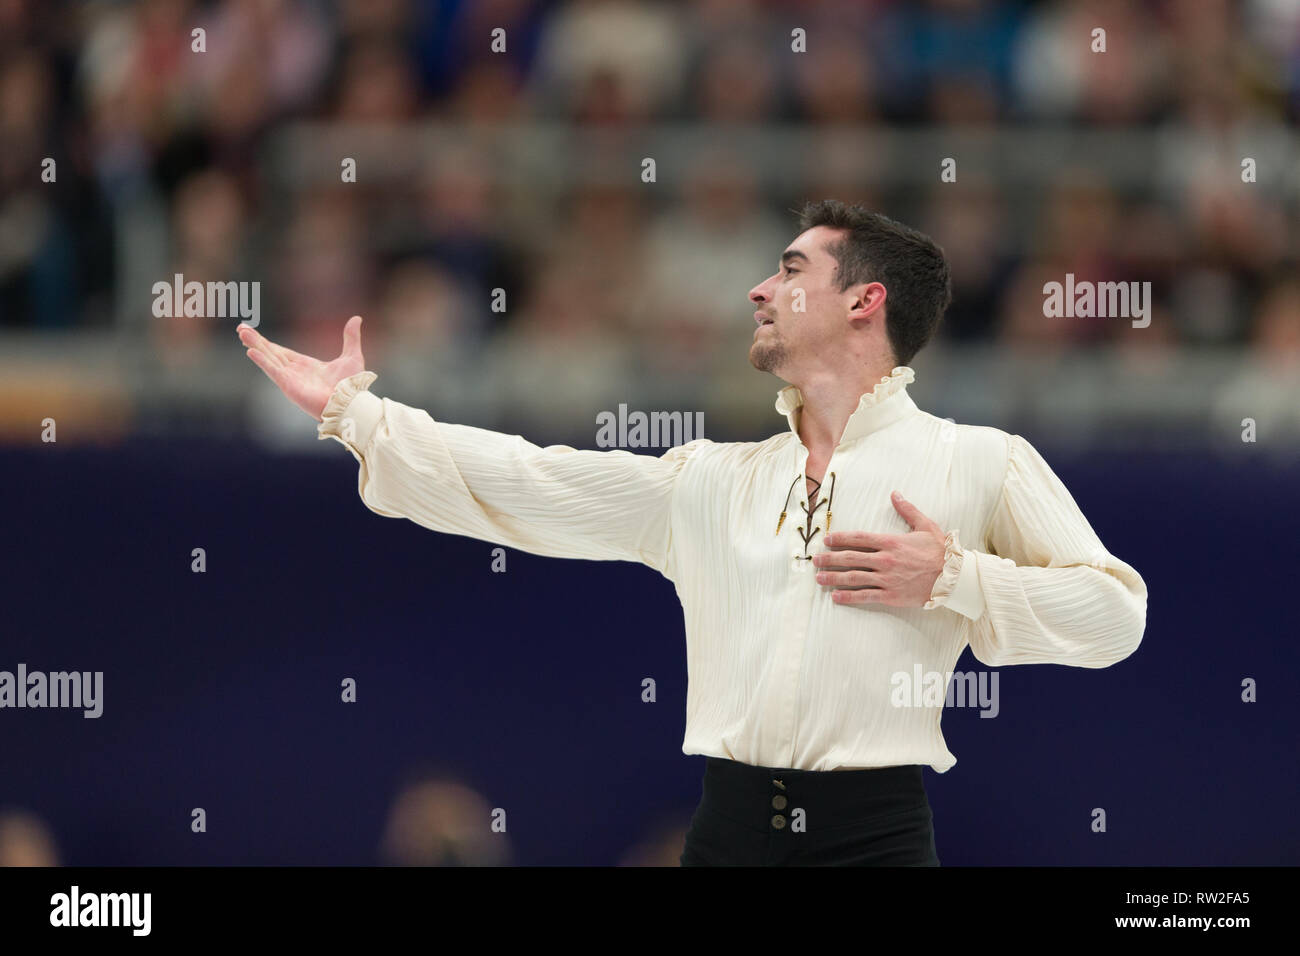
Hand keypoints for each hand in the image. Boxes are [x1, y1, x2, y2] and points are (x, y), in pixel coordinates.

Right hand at [238, 315, 365, 421]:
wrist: (352, 403)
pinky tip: (251, 351)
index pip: (280, 352)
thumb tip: (357, 319)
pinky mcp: (289, 386)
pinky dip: (262, 361)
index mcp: (304, 366)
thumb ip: (351, 338)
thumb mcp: (352, 356)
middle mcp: (294, 372)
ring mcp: (290, 379)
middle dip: (255, 341)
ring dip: (255, 346)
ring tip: (242, 333)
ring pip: (269, 358)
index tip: (252, 332)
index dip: (266, 342)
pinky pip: (273, 371)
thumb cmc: (352, 386)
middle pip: (270, 353)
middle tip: (240, 328)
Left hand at [812, 490, 946, 606]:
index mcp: (891, 542)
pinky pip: (865, 596)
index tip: (826, 540)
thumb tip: (895, 494)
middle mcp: (885, 560)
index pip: (859, 538)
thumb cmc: (940, 551)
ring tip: (819, 578)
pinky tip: (835, 597)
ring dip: (834, 577)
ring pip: (853, 577)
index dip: (840, 538)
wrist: (954, 578)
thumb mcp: (925, 526)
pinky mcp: (891, 595)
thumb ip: (907, 510)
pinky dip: (848, 597)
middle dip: (830, 558)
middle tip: (815, 560)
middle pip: (850, 558)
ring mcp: (886, 579)